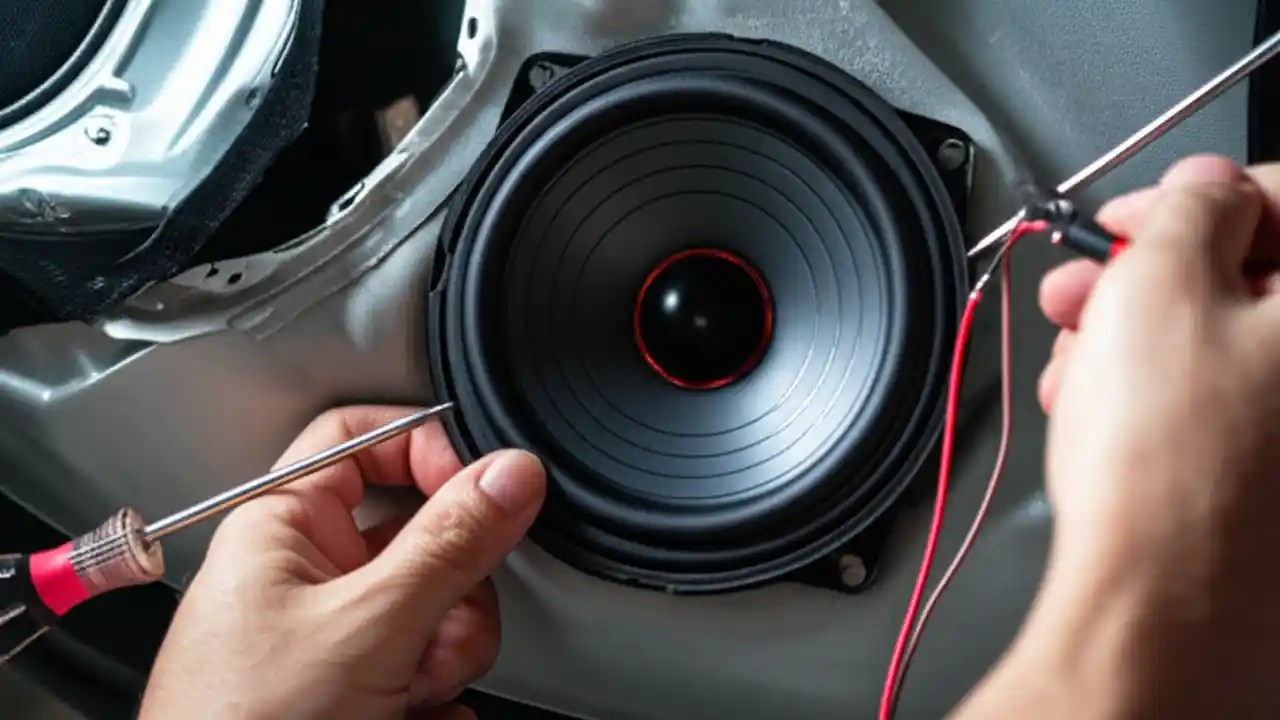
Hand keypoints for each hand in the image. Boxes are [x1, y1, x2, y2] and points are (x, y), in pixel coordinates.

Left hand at [138, 406, 546, 719]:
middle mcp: (306, 572)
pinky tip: (412, 712)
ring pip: (434, 604)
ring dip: (447, 649)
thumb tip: (509, 475)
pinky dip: (434, 688)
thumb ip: (450, 543)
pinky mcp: (354, 684)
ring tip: (415, 685)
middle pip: (420, 533)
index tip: (484, 489)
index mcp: (282, 525)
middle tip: (444, 620)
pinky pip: (425, 660)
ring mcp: (332, 632)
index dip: (431, 452)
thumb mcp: (367, 623)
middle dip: (452, 587)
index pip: (366, 438)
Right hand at [956, 156, 1279, 717]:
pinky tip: (1100, 412)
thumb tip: (1204, 190)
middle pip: (1253, 278)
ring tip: (1076, 367)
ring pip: (1225, 344)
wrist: (1157, 610)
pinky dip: (1157, 393)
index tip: (1139, 218)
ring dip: (1137, 338)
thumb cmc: (1167, 471)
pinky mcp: (1272, 481)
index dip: (1201, 196)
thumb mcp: (1156, 291)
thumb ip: (1190, 213)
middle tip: (1087, 289)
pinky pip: (1221, 404)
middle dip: (1151, 274)